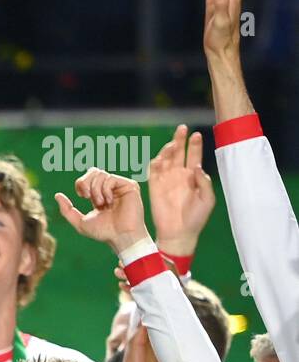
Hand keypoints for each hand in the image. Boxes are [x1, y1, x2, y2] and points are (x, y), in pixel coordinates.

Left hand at [54, 168, 148, 252]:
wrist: (121, 236)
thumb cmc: (104, 232)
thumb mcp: (79, 222)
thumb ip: (67, 210)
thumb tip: (57, 195)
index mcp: (100, 195)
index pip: (88, 177)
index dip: (80, 183)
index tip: (82, 196)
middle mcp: (111, 189)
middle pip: (93, 171)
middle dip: (85, 183)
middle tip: (87, 197)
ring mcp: (120, 186)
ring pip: (101, 174)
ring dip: (96, 190)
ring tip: (101, 204)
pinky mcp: (130, 186)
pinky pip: (111, 178)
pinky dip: (105, 190)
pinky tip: (110, 202)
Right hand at [148, 125, 212, 257]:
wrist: (179, 233)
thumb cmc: (197, 218)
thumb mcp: (208, 199)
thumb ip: (203, 181)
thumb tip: (195, 166)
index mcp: (193, 177)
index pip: (193, 156)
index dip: (195, 145)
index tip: (196, 135)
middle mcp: (179, 176)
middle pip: (179, 153)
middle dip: (180, 140)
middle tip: (182, 129)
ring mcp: (166, 181)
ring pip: (166, 160)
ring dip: (168, 150)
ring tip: (173, 143)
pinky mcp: (154, 187)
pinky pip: (153, 172)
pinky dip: (156, 163)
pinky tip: (161, 158)